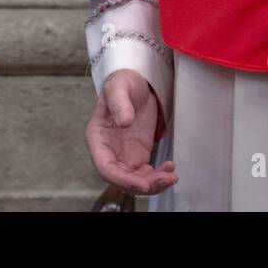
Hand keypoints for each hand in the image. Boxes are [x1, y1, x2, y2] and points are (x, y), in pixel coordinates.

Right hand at [86, 69, 177, 195]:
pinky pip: (145, 174)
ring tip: (171, 176)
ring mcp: (123, 155)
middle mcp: (108, 151)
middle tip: (164, 179)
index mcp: (97, 137)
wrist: (136, 84)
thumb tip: (123, 121)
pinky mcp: (137, 156)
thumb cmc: (122, 84)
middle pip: (121, 178)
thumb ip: (119, 102)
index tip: (142, 183)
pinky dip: (158, 176)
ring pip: (134, 180)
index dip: (122, 179)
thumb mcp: (119, 87)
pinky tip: (170, 168)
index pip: (105, 167)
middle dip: (142, 184)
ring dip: (153, 183)